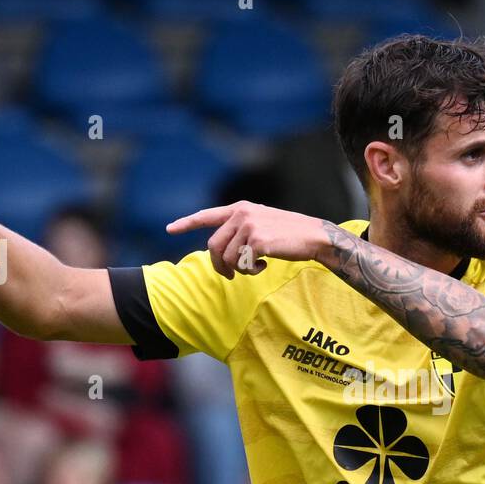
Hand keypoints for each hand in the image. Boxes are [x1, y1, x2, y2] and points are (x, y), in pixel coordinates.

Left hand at [166, 201, 324, 278]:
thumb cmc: (290, 234)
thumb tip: (222, 249)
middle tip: (229, 276)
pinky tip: (264, 267)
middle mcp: (242, 214)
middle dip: (218, 265)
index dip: (187, 223)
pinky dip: (251, 271)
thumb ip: (242, 229)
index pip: (207, 215)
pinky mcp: (257, 241)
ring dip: (238, 270)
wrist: (315, 236)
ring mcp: (249, 226)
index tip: (170, 229)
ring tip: (255, 267)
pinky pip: (241, 264)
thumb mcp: (263, 223)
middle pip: (213, 246)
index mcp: (241, 208)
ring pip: (227, 258)